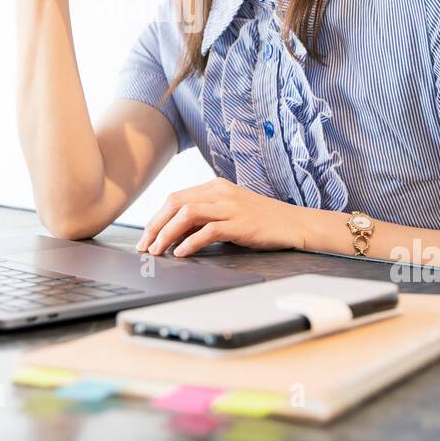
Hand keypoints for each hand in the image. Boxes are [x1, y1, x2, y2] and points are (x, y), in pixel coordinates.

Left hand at [136, 177, 305, 257]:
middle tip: (145, 246)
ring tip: (158, 251)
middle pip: (176, 203)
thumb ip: (205, 217)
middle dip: (155, 226)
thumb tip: (175, 233)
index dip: (157, 218)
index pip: (175, 198)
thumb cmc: (261, 221)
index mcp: (214, 187)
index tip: (146, 237)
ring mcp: (230, 206)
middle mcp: (220, 192)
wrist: (294, 224)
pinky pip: (208, 230)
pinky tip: (181, 253)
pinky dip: (190, 242)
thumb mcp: (229, 211)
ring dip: (167, 233)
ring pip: (187, 214)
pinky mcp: (240, 224)